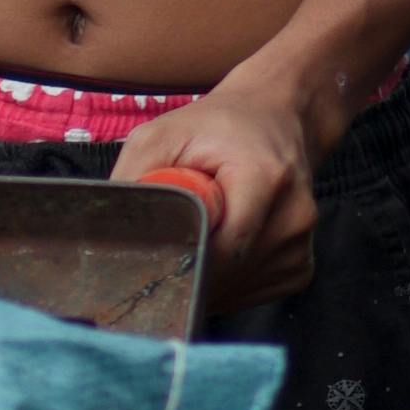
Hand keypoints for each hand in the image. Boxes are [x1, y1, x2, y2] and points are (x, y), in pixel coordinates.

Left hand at [125, 74, 320, 302]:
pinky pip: (254, 293)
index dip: (180, 263)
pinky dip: (228, 285)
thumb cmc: (216, 127)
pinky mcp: (301, 263)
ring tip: (194, 245)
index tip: (149, 263)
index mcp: (265, 179)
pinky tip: (217, 255)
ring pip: (239, 291)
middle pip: (228, 276)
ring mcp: (302, 244)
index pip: (221, 250)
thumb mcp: (161, 135)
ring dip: (208, 282)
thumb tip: (107, 232)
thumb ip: (135, 179)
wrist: (275, 115)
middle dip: (188, 275)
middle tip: (159, 257)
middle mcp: (294, 215)